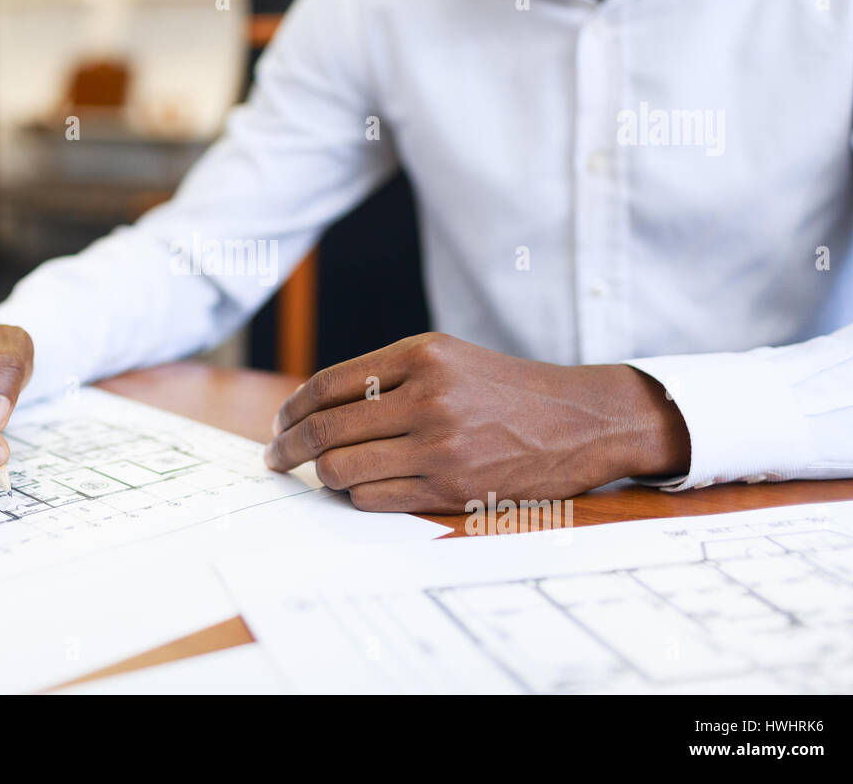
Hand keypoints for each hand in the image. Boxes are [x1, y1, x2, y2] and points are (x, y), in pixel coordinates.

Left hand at [265, 333, 689, 512]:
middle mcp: (427, 397)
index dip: (290, 411)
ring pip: (343, 471)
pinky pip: (374, 498)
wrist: (577, 421)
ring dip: (320, 478)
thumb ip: (383, 375)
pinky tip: (357, 490)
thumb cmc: (501, 389)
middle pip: (327, 431)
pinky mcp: (451, 487)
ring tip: (319, 477)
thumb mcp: (445, 357)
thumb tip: (312, 410)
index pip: (327, 385)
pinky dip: (355, 497)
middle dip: (288, 449)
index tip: (278, 425)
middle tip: (275, 459)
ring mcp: (440, 446)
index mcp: (420, 355)